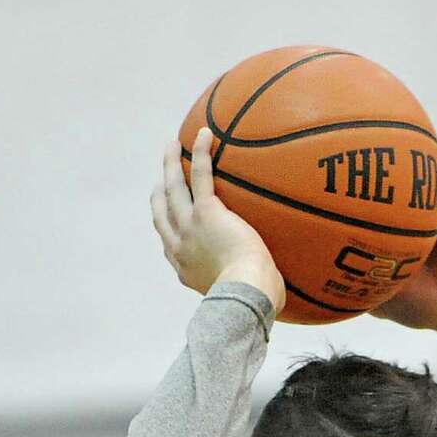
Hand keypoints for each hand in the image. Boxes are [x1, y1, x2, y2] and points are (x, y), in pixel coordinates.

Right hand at [151, 127, 285, 312]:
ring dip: (170, 164)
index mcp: (186, 269)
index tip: (166, 213)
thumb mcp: (245, 298)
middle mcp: (180, 247)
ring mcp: (190, 227)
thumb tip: (277, 295)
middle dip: (159, 190)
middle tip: (161, 175)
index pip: (169, 243)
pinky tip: (204, 133)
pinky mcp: (206, 212)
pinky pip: (199, 176)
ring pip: (173, 188)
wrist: (248, 294)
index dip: (165, 225)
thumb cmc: (255, 303)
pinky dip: (199, 153)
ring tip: (171, 144)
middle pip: (162, 211)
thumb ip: (251, 289)